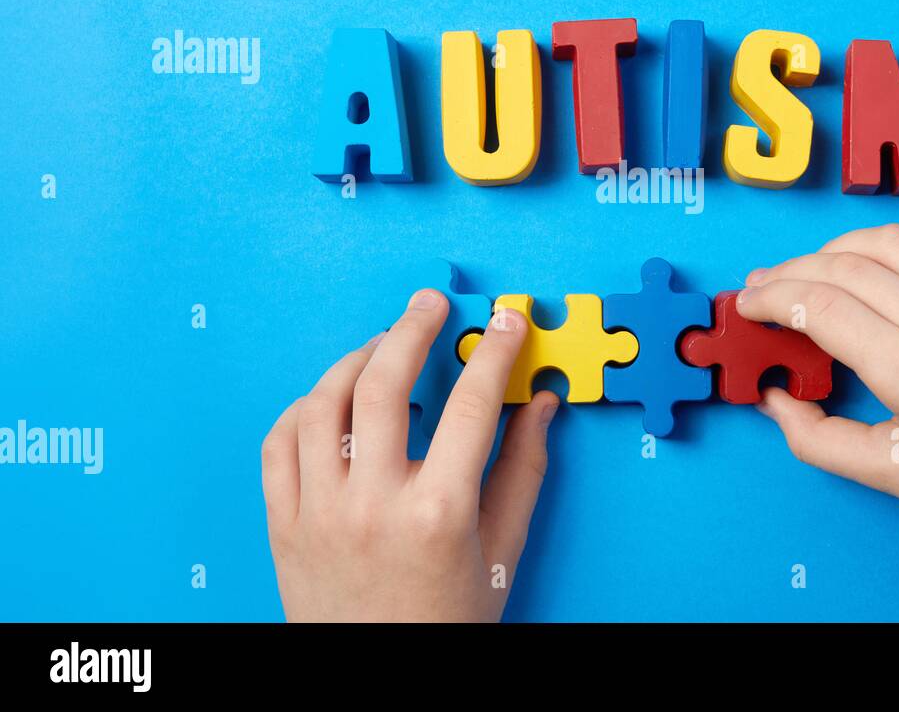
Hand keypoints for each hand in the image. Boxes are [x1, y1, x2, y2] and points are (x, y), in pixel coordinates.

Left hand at [260, 292, 557, 621]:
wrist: (379, 681)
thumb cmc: (445, 622)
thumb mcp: (500, 550)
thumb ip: (524, 470)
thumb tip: (541, 405)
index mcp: (438, 514)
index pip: (473, 406)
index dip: (494, 352)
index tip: (505, 322)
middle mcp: (372, 507)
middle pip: (384, 386)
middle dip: (412, 329)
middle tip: (430, 304)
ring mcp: (318, 515)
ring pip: (321, 405)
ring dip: (354, 360)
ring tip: (382, 346)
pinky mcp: (282, 526)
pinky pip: (278, 445)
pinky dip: (302, 408)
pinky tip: (331, 398)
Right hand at [739, 224, 898, 620]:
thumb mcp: (896, 475)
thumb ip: (820, 438)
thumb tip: (775, 401)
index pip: (818, 304)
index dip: (769, 299)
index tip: (743, 308)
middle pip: (840, 266)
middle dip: (785, 273)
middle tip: (755, 293)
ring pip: (879, 242)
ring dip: (827, 251)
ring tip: (798, 276)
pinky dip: (870, 251)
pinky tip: (854, 275)